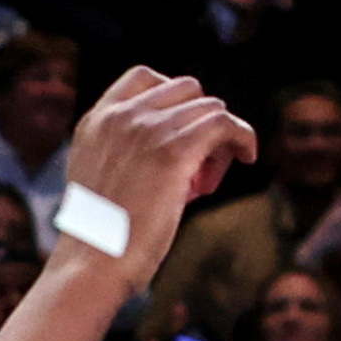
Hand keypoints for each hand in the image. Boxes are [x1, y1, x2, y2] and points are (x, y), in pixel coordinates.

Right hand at [61, 68, 258, 287]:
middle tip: (201, 165)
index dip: (176, 102)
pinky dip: (243, 136)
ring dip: (220, 139)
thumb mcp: (103, 180)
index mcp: (97, 120)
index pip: (146, 78)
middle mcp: (121, 116)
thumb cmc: (103, 238)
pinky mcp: (174, 151)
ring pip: (209, 107)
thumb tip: (179, 159)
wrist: (93, 262)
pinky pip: (225, 124)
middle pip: (186, 91)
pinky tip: (248, 156)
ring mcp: (147, 129)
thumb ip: (127, 155)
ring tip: (208, 179)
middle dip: (199, 121)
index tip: (185, 132)